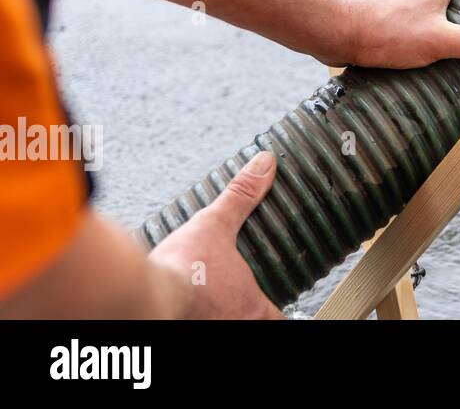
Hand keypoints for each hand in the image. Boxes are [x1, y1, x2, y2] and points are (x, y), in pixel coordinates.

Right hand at [149, 150, 283, 318]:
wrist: (142, 297)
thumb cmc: (182, 269)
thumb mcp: (215, 224)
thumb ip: (241, 196)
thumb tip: (264, 165)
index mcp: (251, 307)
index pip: (279, 319)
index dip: (279, 310)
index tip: (277, 301)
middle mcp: (234, 326)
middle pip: (254, 325)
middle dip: (248, 313)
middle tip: (240, 300)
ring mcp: (208, 332)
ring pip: (225, 327)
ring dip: (220, 315)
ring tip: (211, 303)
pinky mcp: (180, 330)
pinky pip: (192, 326)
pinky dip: (191, 317)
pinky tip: (183, 308)